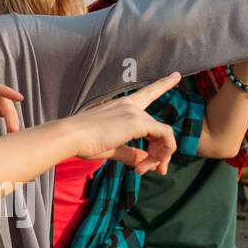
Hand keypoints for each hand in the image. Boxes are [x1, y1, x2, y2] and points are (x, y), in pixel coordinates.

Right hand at [67, 72, 181, 174]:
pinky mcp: (138, 122)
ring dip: (159, 157)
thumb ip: (130, 154)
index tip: (177, 76)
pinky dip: (163, 153)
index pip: (147, 93)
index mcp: (122, 106)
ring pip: (164, 134)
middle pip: (159, 128)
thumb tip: (142, 163)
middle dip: (162, 152)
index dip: (163, 84)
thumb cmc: (83, 142)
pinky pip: (165, 137)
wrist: (70, 137)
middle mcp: (131, 105)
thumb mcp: (111, 148)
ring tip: (142, 171)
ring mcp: (136, 112)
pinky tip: (149, 166)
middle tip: (155, 171)